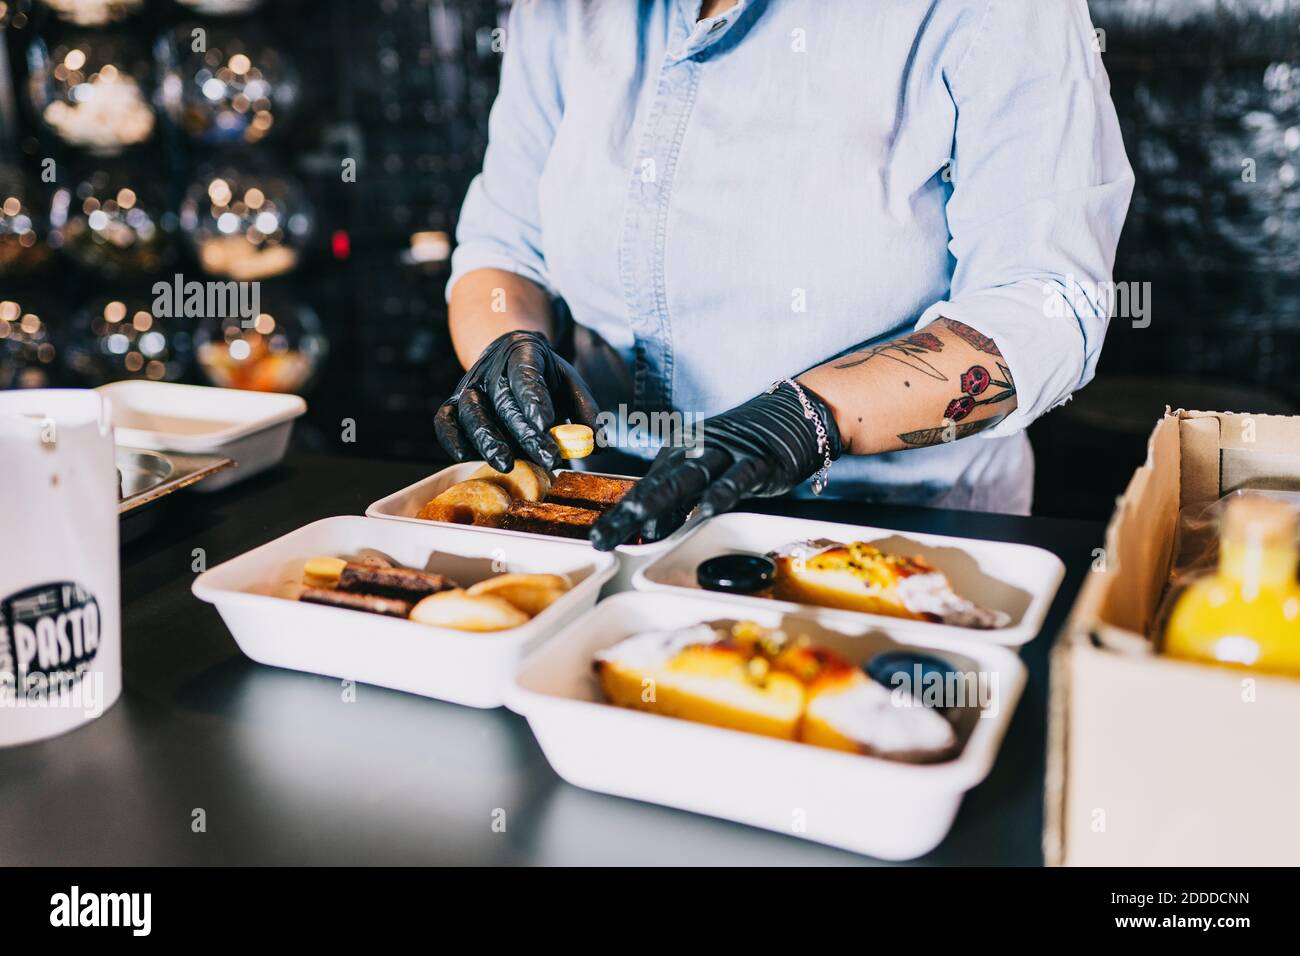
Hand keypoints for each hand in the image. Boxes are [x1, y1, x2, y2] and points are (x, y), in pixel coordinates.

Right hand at [435, 330, 599, 471]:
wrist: (507, 355)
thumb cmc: (544, 377)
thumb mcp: (569, 383)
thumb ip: (586, 410)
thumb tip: (599, 442)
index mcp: (523, 354)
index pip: (526, 375)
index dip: (535, 399)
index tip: (547, 424)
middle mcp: (491, 370)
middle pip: (504, 402)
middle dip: (525, 434)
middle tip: (548, 459)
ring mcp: (469, 387)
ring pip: (471, 413)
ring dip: (488, 440)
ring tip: (506, 464)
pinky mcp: (453, 405)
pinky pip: (444, 421)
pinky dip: (451, 439)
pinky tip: (465, 456)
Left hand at [590, 381, 841, 550]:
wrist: (795, 413)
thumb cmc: (746, 449)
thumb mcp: (708, 473)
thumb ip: (681, 500)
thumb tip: (652, 530)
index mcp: (680, 452)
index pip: (645, 488)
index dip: (621, 514)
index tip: (601, 540)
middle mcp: (696, 450)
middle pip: (656, 485)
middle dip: (627, 513)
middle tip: (603, 538)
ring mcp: (727, 454)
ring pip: (689, 479)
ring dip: (661, 502)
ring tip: (637, 521)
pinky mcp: (758, 462)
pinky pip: (737, 480)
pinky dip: (721, 494)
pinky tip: (706, 511)